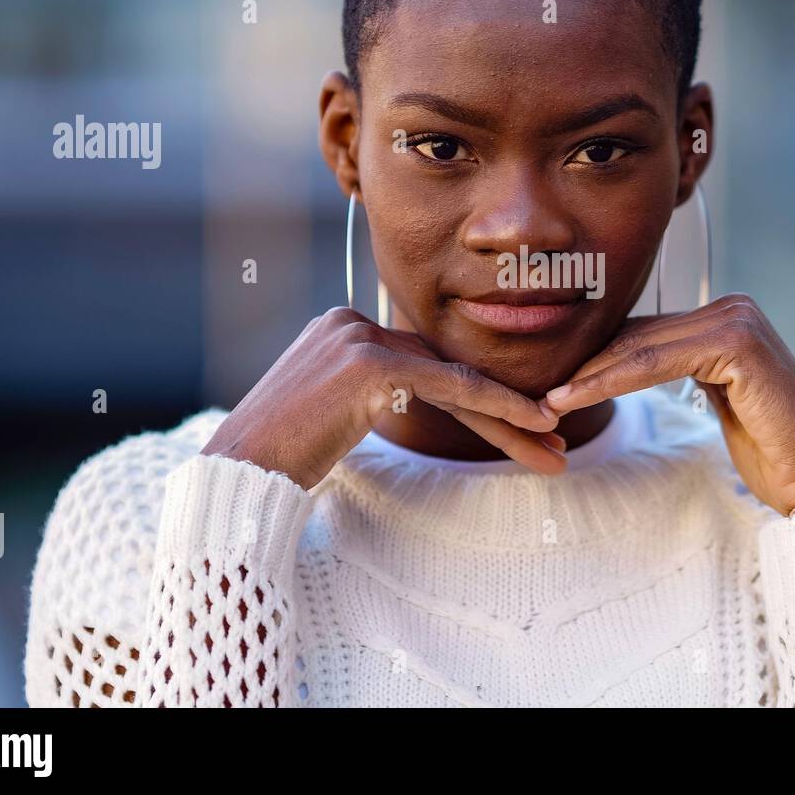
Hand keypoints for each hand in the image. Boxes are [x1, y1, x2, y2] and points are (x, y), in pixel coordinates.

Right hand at [202, 307, 564, 489]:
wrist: (239, 473)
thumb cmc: (282, 456)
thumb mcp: (334, 415)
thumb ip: (374, 394)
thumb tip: (413, 398)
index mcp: (344, 328)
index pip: (428, 363)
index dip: (480, 397)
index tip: (524, 427)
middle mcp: (352, 322)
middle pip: (447, 368)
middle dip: (503, 408)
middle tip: (553, 439)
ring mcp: (359, 337)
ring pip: (455, 378)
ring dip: (510, 416)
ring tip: (555, 447)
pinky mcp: (368, 362)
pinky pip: (448, 386)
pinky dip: (494, 404)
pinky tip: (532, 424)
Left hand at [542, 294, 794, 515]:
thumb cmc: (774, 451)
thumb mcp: (719, 402)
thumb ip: (683, 370)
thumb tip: (625, 362)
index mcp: (726, 318)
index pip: (643, 334)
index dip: (594, 361)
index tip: (549, 386)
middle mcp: (733, 309)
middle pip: (637, 336)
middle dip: (583, 365)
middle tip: (534, 391)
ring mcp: (738, 321)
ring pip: (640, 347)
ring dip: (587, 375)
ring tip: (546, 400)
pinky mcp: (738, 344)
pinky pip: (656, 360)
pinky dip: (612, 380)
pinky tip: (576, 398)